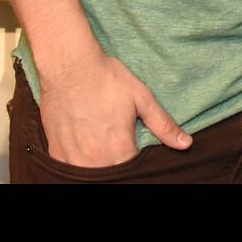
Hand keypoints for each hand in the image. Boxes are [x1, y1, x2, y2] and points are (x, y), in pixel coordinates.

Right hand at [36, 46, 191, 165]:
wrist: (69, 65)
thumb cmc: (106, 78)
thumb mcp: (142, 98)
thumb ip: (163, 125)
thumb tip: (186, 144)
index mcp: (119, 150)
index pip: (133, 173)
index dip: (136, 162)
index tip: (134, 148)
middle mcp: (95, 160)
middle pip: (112, 175)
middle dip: (117, 163)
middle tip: (115, 143)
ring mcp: (72, 159)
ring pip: (91, 174)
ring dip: (98, 165)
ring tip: (101, 145)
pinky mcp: (55, 152)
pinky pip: (68, 169)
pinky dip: (78, 162)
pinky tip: (82, 148)